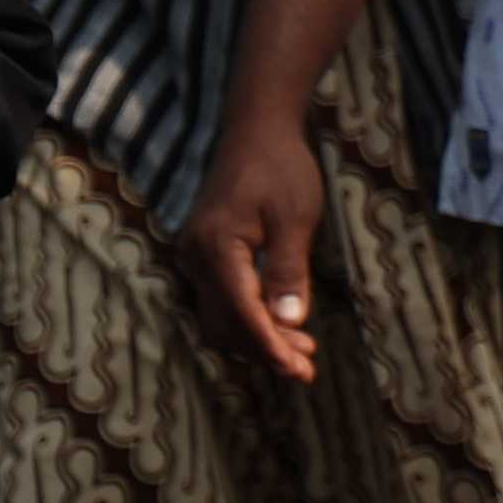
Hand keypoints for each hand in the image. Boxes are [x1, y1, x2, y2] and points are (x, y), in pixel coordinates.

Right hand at [181, 109, 329, 384]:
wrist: (256, 131)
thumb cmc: (281, 169)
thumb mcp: (295, 218)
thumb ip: (288, 271)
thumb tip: (290, 322)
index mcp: (216, 248)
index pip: (242, 314)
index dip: (270, 347)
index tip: (299, 371)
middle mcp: (196, 258)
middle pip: (226, 324)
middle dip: (265, 350)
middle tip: (307, 367)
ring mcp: (195, 257)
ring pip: (221, 316)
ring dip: (257, 338)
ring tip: (301, 351)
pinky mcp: (204, 255)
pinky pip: (221, 299)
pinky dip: (249, 318)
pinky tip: (280, 324)